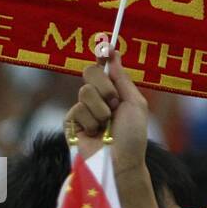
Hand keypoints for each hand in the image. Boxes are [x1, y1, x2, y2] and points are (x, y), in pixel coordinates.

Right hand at [64, 46, 148, 174]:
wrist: (121, 161)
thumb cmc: (133, 136)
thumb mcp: (135, 103)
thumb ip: (122, 78)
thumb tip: (113, 52)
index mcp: (113, 91)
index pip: (103, 66)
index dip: (102, 54)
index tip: (104, 46)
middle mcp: (97, 98)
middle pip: (90, 72)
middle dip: (105, 86)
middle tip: (114, 103)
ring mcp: (83, 110)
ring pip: (85, 92)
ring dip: (100, 109)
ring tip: (106, 125)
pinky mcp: (71, 123)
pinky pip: (77, 109)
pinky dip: (90, 121)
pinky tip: (95, 134)